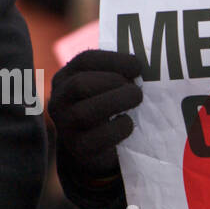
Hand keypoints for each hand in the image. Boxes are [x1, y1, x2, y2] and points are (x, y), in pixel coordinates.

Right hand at [49, 50, 142, 179]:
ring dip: (117, 102)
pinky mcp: (80, 148)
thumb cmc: (105, 109)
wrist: (92, 148)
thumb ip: (118, 75)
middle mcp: (59, 101)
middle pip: (80, 85)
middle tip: (136, 89)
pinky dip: (119, 128)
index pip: (85, 60)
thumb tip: (149, 66)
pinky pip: (98, 138)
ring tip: (136, 100)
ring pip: (84, 112)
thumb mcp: (104, 88)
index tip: (137, 67)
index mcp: (66, 78)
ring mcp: (66, 126)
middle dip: (113, 82)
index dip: (114, 60)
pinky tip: (129, 122)